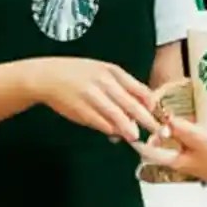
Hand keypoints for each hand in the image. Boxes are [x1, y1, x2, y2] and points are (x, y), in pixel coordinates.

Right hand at [28, 58, 158, 140]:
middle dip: (146, 120)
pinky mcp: (82, 110)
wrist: (48, 76)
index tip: (159, 115)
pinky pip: (101, 123)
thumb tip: (139, 105)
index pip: (139, 89)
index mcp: (112, 71)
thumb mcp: (101, 70)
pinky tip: (114, 134)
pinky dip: (110, 130)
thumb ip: (120, 86)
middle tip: (157, 131)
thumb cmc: (77, 74)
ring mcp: (93, 96)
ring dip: (128, 128)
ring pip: (117, 115)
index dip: (151, 104)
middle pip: (131, 104)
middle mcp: (104, 82)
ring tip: (135, 136)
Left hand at [136, 114, 206, 192]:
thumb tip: (165, 119)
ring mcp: (199, 161)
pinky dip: (193, 133)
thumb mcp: (197, 138)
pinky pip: (196, 143)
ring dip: (179, 132)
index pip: (152, 153)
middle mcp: (187, 163)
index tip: (132, 135)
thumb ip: (180, 128)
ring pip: (182, 145)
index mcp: (179, 161)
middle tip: (158, 119)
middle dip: (163, 134)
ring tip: (176, 118)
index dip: (141, 144)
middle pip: (167, 148)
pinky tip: (200, 125)